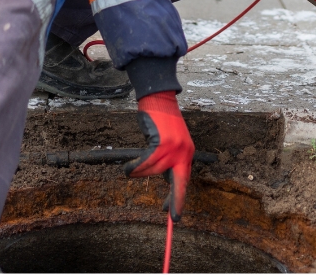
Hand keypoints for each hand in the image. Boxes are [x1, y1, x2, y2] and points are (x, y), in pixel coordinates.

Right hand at [125, 91, 193, 220]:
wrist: (159, 99)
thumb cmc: (161, 121)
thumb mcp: (171, 143)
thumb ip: (170, 160)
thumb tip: (166, 179)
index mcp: (187, 153)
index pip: (184, 180)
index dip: (179, 197)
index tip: (176, 213)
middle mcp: (184, 152)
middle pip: (177, 182)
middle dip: (174, 200)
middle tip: (170, 214)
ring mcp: (174, 148)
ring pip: (154, 171)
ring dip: (140, 172)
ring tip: (131, 169)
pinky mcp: (162, 144)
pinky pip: (146, 163)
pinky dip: (135, 167)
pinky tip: (128, 168)